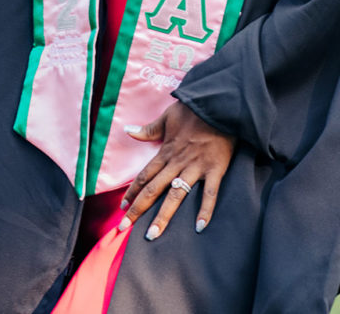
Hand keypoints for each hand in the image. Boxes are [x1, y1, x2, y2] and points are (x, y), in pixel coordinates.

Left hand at [119, 102, 235, 241]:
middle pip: (153, 190)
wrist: (218, 106)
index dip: (132, 193)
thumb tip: (128, 131)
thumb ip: (148, 129)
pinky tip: (199, 227)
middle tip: (124, 228)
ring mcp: (195, 168)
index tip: (121, 207)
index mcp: (165, 152)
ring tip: (153, 234)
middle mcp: (176, 163)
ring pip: (176, 196)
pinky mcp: (215, 170)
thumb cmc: (192, 112)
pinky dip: (205, 210)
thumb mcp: (166, 118)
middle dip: (138, 210)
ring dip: (163, 216)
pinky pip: (210, 194)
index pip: (144, 176)